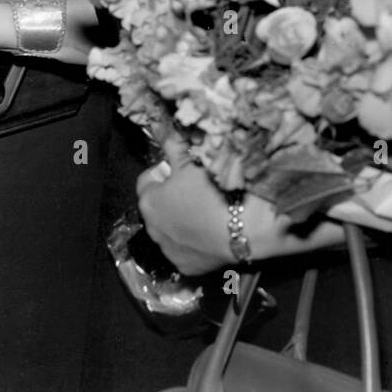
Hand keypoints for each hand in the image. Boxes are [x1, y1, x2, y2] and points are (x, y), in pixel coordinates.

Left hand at [136, 139, 236, 276]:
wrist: (243, 228)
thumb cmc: (214, 189)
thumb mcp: (192, 161)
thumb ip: (172, 144)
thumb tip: (158, 125)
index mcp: (150, 200)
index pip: (148, 179)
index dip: (166, 171)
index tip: (183, 169)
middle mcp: (152, 229)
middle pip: (158, 206)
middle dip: (173, 197)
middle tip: (198, 188)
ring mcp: (169, 250)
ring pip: (172, 229)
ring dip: (183, 219)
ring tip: (208, 210)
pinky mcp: (186, 266)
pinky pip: (187, 249)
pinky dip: (195, 241)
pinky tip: (212, 231)